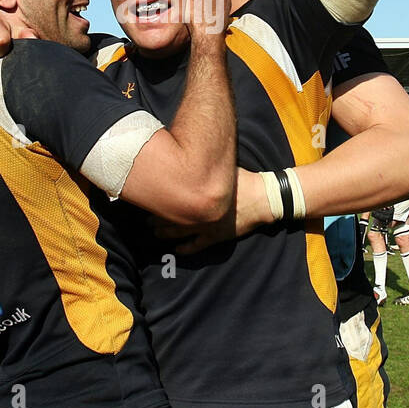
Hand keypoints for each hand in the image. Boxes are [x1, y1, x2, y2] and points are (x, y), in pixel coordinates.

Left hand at [149, 169, 272, 253]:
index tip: (149, 200)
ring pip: (180, 233)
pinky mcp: (216, 237)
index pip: (173, 198)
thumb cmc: (242, 180)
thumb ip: (203, 169)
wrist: (262, 198)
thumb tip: (188, 157)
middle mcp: (199, 212)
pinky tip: (176, 250)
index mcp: (199, 193)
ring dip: (166, 234)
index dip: (159, 201)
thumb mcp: (220, 170)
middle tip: (146, 220)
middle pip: (172, 217)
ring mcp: (207, 226)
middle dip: (157, 219)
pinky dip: (185, 249)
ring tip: (155, 233)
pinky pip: (197, 246)